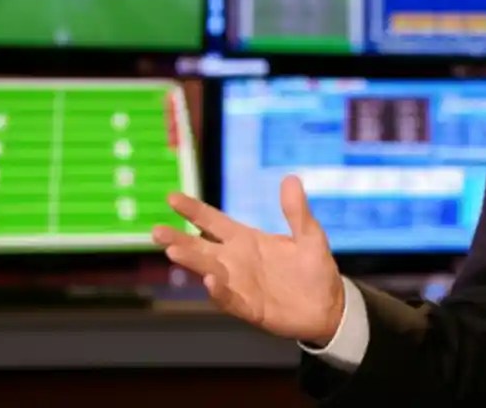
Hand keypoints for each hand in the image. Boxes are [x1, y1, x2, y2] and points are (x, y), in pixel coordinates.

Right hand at [152, 175, 344, 345]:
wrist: (329, 305)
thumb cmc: (315, 268)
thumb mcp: (309, 235)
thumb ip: (296, 210)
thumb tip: (290, 178)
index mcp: (247, 240)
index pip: (213, 222)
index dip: (194, 210)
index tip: (172, 198)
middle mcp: (236, 261)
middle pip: (201, 247)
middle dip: (179, 239)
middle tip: (157, 231)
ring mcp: (239, 285)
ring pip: (208, 271)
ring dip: (192, 262)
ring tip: (174, 251)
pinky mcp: (249, 307)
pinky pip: (229, 299)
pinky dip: (219, 291)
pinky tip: (211, 280)